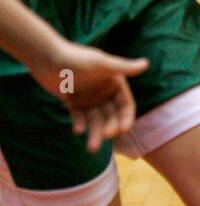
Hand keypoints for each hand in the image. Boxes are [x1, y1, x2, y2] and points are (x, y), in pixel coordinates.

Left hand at [28, 43, 148, 153]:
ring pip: (95, 120)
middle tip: (104, 137)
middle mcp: (103, 92)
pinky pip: (79, 117)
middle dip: (109, 128)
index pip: (125, 105)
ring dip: (94, 133)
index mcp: (114, 83)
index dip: (126, 118)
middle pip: (111, 116)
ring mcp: (88, 98)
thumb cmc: (77, 58)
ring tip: (91, 148)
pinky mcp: (73, 102)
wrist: (47, 57)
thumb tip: (146, 64)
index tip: (122, 130)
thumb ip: (124, 67)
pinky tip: (77, 130)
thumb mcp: (102, 64)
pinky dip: (80, 124)